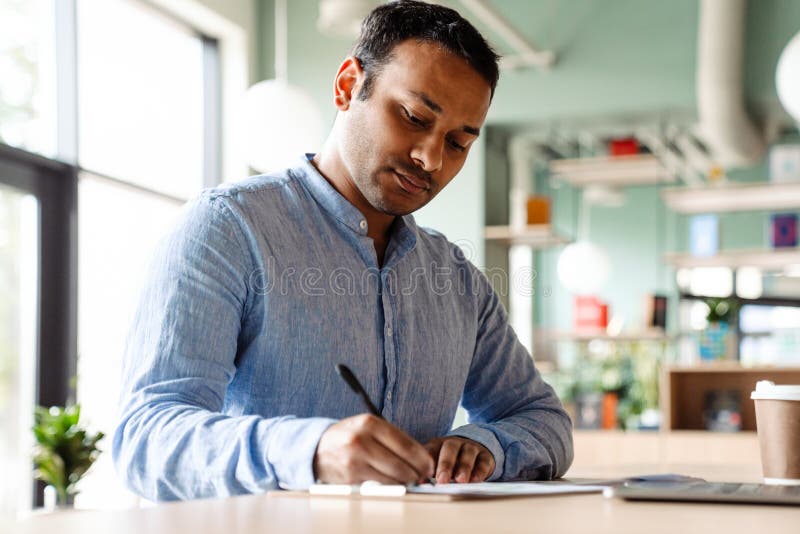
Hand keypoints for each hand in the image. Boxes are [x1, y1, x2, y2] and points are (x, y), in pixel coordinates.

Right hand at [313, 414, 434, 484]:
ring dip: (405, 481)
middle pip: (401, 463)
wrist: (317, 448)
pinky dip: (390, 485)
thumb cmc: (349, 436)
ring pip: (392, 477)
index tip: (430, 464)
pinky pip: (379, 485)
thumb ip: (392, 438)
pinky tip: (393, 482)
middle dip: (416, 473)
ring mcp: (355, 459)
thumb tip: (421, 457)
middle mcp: (362, 439)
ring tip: (410, 479)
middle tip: (423, 475)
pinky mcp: (351, 476)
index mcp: (370, 422)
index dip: (422, 458)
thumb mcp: (368, 426)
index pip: (406, 443)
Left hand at [424, 436, 494, 483]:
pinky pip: (483, 461)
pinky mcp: (485, 455)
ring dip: (464, 467)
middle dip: (446, 464)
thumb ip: (429, 471)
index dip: (427, 463)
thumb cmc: (450, 460)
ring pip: (468, 453)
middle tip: (442, 479)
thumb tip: (420, 482)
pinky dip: (480, 471)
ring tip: (461, 480)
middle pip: (450, 449)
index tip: (423, 477)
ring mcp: (471, 447)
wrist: (474, 450)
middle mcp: (455, 443)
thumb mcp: (437, 461)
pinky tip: (475, 480)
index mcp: (438, 444)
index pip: (432, 450)